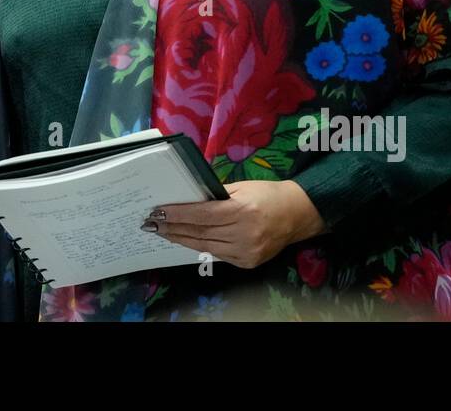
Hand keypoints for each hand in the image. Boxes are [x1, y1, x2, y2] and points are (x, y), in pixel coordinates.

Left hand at [143, 180, 325, 268]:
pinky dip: (200, 246)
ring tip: (163, 232)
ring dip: (181, 239)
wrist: (298, 214)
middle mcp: (244, 234)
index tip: (158, 211)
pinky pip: (217, 254)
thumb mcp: (241, 187)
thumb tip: (187, 197)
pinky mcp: (247, 263)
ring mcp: (246, 252)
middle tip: (152, 223)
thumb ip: (215, 194)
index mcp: (242, 211)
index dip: (178, 214)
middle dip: (173, 228)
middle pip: (200, 233)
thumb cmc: (268, 194)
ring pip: (205, 246)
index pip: (202, 215)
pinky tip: (185, 240)